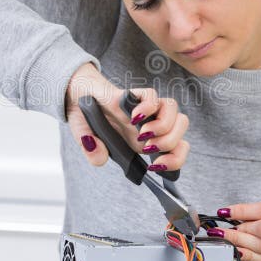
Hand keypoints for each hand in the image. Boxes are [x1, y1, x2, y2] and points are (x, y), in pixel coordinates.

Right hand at [64, 63, 189, 170]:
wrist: (78, 96)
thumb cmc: (89, 121)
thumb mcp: (86, 143)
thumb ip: (92, 154)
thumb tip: (100, 158)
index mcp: (145, 142)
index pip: (176, 150)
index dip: (175, 160)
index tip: (155, 166)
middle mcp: (149, 124)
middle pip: (181, 129)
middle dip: (170, 143)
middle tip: (147, 148)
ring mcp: (144, 109)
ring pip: (174, 111)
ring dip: (163, 126)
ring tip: (141, 134)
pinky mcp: (135, 94)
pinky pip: (153, 97)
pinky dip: (147, 108)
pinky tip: (133, 117)